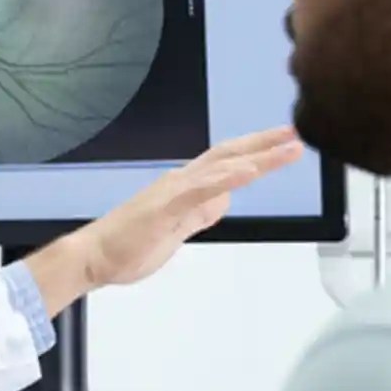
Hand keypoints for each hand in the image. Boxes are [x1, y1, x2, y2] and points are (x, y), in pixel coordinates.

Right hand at [25, 127, 303, 314]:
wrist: (93, 256)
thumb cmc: (127, 245)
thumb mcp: (177, 229)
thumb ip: (200, 213)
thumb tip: (222, 201)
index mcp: (185, 187)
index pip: (228, 162)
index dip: (258, 151)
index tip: (285, 143)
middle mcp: (181, 181)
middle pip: (231, 154)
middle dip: (266, 143)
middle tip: (296, 133)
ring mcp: (173, 191)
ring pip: (222, 166)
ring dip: (258, 155)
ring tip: (287, 147)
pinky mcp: (166, 206)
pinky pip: (202, 188)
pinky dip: (228, 177)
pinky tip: (249, 170)